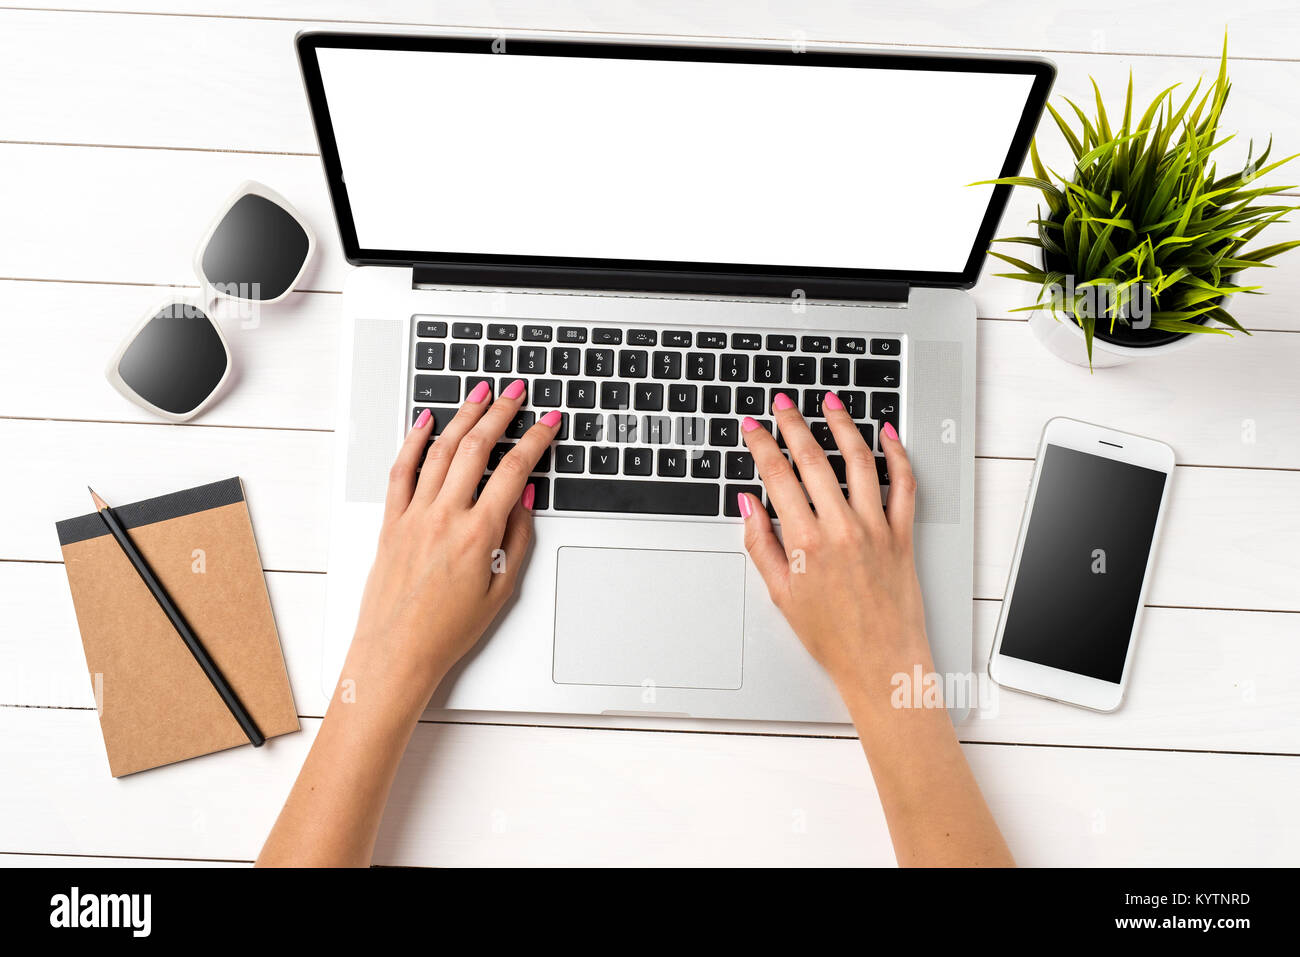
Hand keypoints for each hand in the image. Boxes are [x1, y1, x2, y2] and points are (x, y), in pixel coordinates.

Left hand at [345, 379, 560, 708]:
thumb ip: (517, 539)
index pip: (514, 471)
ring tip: (478, 392)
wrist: (396, 652)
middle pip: (477, 448)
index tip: (548, 421)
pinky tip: (426, 421)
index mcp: (478, 535)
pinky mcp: (391, 521)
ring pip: (440, 450)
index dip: (536, 440)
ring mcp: (414, 515)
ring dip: (463, 415)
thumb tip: (527, 498)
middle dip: (500, 412)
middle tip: (514, 391)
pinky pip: (401, 471)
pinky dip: (413, 441)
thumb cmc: (447, 631)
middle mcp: (445, 517)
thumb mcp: (501, 590)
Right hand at [737, 392, 930, 699]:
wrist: (881, 666)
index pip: (777, 477)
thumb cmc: (832, 638)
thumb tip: (747, 504)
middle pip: (813, 459)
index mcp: (805, 543)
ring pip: (859, 461)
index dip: (761, 445)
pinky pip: (903, 484)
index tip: (753, 428)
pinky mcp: (902, 535)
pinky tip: (886, 435)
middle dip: (793, 424)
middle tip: (782, 404)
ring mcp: (875, 528)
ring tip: (830, 404)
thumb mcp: (781, 594)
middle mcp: (841, 529)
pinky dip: (897, 455)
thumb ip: (760, 545)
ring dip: (843, 425)